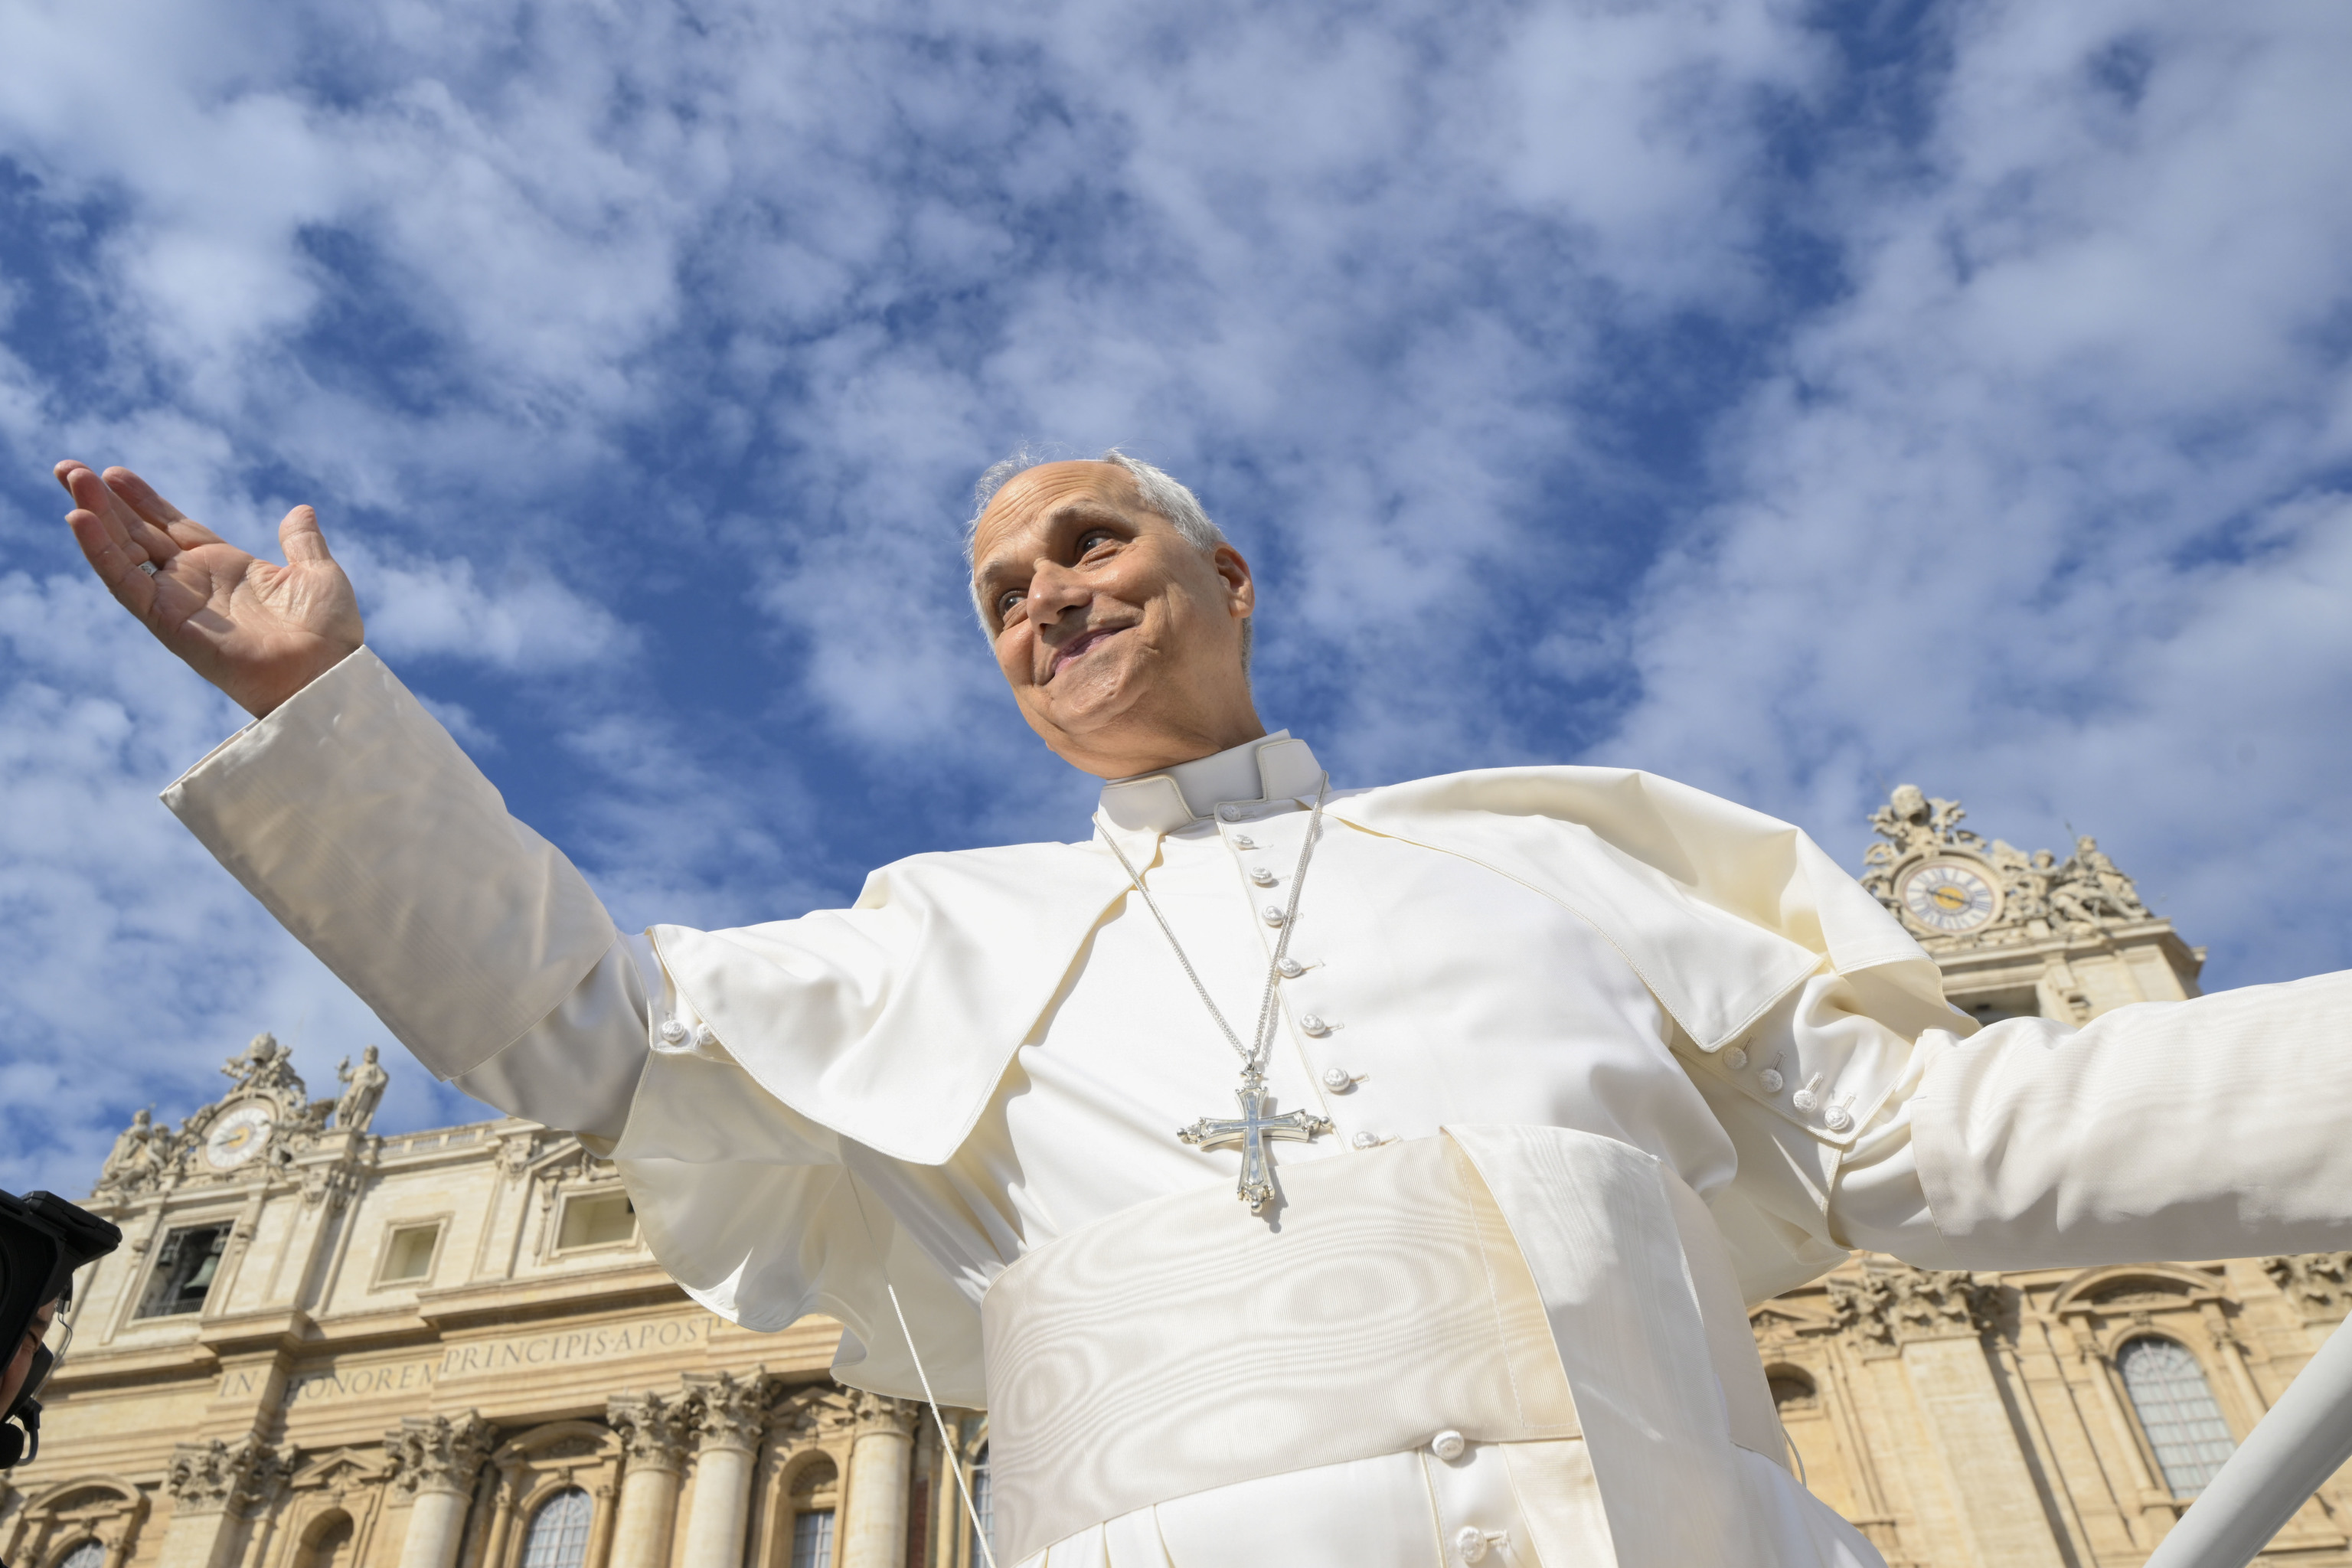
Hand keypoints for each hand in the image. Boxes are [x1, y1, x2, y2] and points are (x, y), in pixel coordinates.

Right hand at [56, 462, 363, 717]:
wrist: (327, 672)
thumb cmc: (329, 634)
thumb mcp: (317, 573)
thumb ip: (301, 541)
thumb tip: (301, 510)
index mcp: (226, 567)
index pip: (174, 526)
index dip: (144, 501)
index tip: (115, 473)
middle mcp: (195, 583)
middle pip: (139, 534)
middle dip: (104, 502)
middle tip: (69, 468)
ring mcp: (178, 602)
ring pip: (125, 552)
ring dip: (96, 517)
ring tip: (70, 477)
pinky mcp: (169, 622)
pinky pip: (127, 584)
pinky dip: (102, 553)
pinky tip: (81, 521)